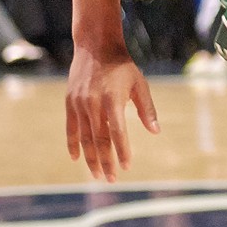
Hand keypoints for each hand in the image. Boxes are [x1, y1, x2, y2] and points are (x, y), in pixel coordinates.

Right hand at [66, 44, 159, 179]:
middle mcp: (93, 103)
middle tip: (111, 179)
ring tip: (97, 175)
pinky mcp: (70, 102)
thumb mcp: (139, 84)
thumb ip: (147, 109)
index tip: (127, 166)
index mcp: (112, 99)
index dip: (122, 151)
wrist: (95, 47)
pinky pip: (70, 128)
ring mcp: (79, 103)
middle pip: (99, 140)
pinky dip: (73, 144)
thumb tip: (155, 132)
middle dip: (105, 162)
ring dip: (90, 158)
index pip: (117, 132)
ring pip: (84, 138)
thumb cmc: (122, 67)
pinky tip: (77, 159)